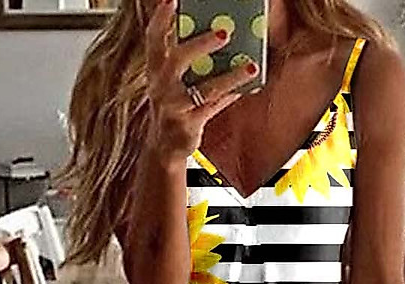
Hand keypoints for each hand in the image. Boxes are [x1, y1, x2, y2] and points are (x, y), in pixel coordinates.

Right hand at [143, 0, 257, 163]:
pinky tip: (244, 88)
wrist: (164, 147)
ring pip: (204, 89)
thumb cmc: (173, 106)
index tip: (171, 0)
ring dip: (230, 76)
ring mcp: (173, 108)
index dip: (161, 18)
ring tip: (251, 66)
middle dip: (201, 44)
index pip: (153, 39)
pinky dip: (230, 96)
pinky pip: (213, 108)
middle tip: (225, 32)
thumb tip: (219, 32)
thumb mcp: (173, 80)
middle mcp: (160, 87)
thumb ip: (189, 58)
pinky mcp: (187, 126)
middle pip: (176, 60)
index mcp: (155, 69)